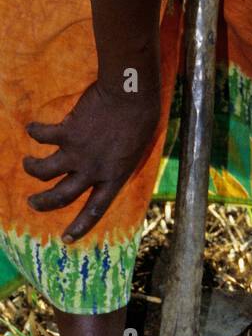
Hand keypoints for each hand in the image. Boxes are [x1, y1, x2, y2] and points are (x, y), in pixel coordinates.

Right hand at [23, 80, 161, 243]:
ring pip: (44, 171)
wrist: (130, 95)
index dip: (79, 226)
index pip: (95, 209)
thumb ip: (115, 162)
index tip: (66, 239)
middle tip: (32, 203)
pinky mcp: (66, 133)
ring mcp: (78, 153)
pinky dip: (35, 132)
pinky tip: (32, 128)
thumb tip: (99, 164)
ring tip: (27, 163)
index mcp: (114, 177)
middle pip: (61, 196)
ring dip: (32, 169)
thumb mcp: (135, 150)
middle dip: (43, 203)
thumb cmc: (141, 118)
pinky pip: (42, 136)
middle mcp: (93, 170)